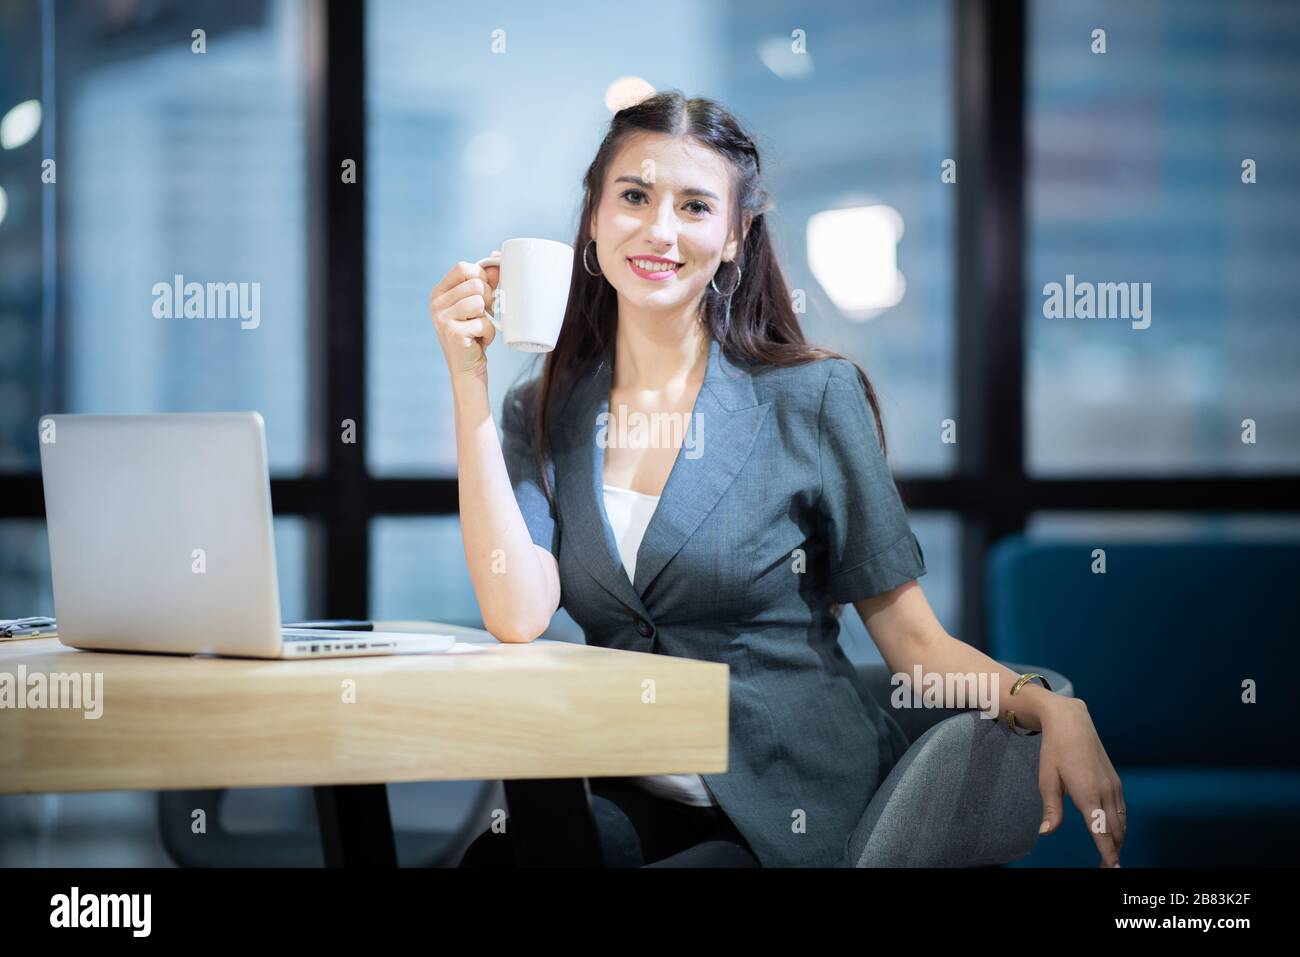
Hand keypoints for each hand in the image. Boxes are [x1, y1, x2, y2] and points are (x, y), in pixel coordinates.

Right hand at [429, 252, 500, 382]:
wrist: (468, 369)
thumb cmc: (474, 334)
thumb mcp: (479, 305)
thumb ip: (485, 282)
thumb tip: (497, 260)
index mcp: (440, 292)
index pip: (463, 267)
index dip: (481, 276)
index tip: (485, 293)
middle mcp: (436, 303)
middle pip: (474, 283)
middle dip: (487, 299)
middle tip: (483, 315)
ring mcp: (442, 318)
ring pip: (479, 301)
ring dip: (488, 317)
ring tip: (480, 328)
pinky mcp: (453, 333)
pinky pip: (484, 323)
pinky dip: (489, 333)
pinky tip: (479, 340)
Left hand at [1036, 696, 1125, 866]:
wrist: (1071, 722)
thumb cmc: (1055, 750)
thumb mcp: (1047, 779)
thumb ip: (1051, 809)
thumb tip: (1046, 832)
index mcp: (1088, 793)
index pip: (1101, 831)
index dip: (1107, 853)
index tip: (1110, 868)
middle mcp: (1106, 792)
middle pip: (1115, 831)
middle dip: (1113, 851)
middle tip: (1105, 867)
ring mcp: (1114, 786)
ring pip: (1122, 822)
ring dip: (1117, 839)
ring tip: (1109, 853)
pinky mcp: (1116, 781)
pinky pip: (1122, 810)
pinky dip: (1120, 825)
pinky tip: (1112, 830)